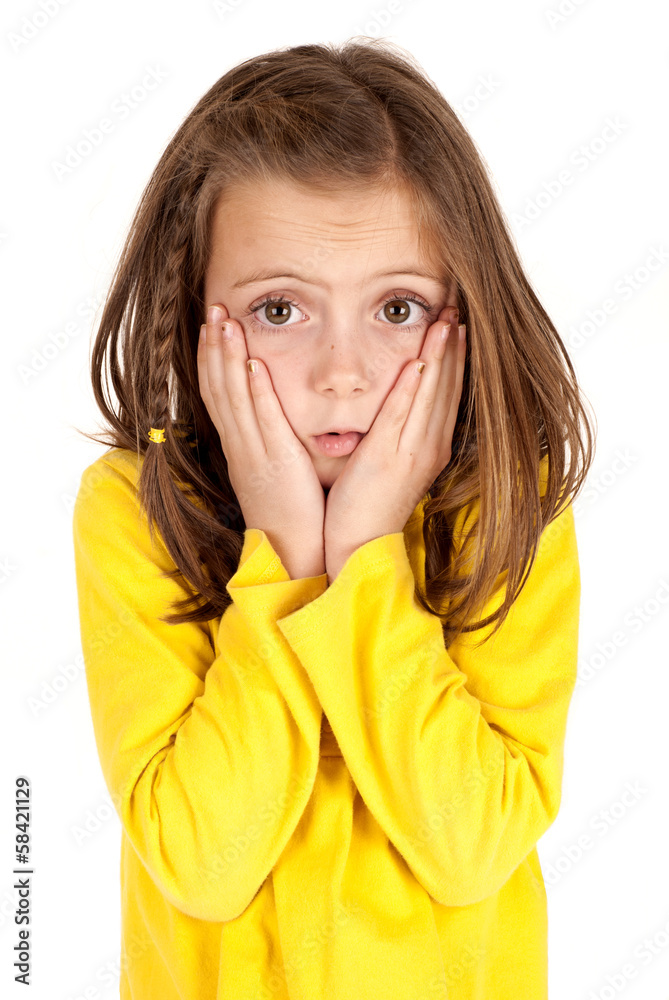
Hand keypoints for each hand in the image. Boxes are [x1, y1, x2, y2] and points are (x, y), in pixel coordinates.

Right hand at [197, 304, 325, 578]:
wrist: (291, 553)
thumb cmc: (289, 513)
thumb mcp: (271, 471)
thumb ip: (267, 443)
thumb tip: (269, 421)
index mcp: (240, 447)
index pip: (218, 394)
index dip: (211, 359)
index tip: (210, 327)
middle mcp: (241, 446)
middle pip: (219, 388)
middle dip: (214, 346)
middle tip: (213, 309)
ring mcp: (255, 453)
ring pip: (234, 398)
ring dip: (229, 358)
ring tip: (224, 322)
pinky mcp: (277, 463)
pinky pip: (263, 422)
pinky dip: (256, 392)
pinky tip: (254, 365)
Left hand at [323, 306, 466, 580]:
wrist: (358, 545)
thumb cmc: (368, 505)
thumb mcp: (392, 464)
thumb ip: (399, 435)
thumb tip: (399, 411)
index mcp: (431, 446)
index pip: (448, 391)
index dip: (454, 356)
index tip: (457, 323)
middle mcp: (429, 446)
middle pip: (446, 386)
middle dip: (453, 345)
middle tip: (457, 307)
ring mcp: (411, 452)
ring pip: (431, 394)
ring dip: (440, 356)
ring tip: (446, 320)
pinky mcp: (387, 457)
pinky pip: (402, 415)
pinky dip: (412, 387)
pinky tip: (420, 361)